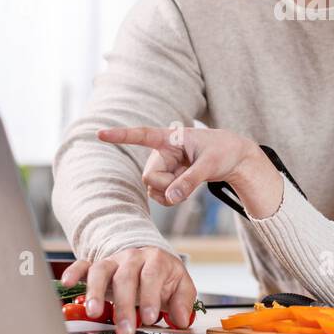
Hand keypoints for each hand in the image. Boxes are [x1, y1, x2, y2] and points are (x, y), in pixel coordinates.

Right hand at [60, 247, 196, 333]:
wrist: (147, 256)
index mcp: (155, 260)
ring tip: (94, 312)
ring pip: (101, 271)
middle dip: (124, 305)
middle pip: (125, 278)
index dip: (150, 297)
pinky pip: (82, 265)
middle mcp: (132, 258)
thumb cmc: (163, 275)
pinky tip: (68, 283)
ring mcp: (112, 260)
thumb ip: (183, 301)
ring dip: (96, 291)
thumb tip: (182, 319)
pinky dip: (74, 272)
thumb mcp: (180, 284)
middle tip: (125, 329)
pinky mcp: (96, 265)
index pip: (152, 277)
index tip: (150, 318)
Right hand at [98, 125, 284, 218]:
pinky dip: (171, 198)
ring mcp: (164, 166)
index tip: (100, 134)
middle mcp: (163, 151)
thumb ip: (189, 182)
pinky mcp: (168, 178)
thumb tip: (170, 199)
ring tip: (190, 182)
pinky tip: (184, 192)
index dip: (121, 135)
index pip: (142, 135)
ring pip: (153, 188)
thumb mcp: (209, 165)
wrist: (234, 157)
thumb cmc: (223, 151)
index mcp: (171, 137)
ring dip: (170, 193)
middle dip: (167, 185)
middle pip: (150, 176)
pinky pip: (160, 195)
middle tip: (189, 180)